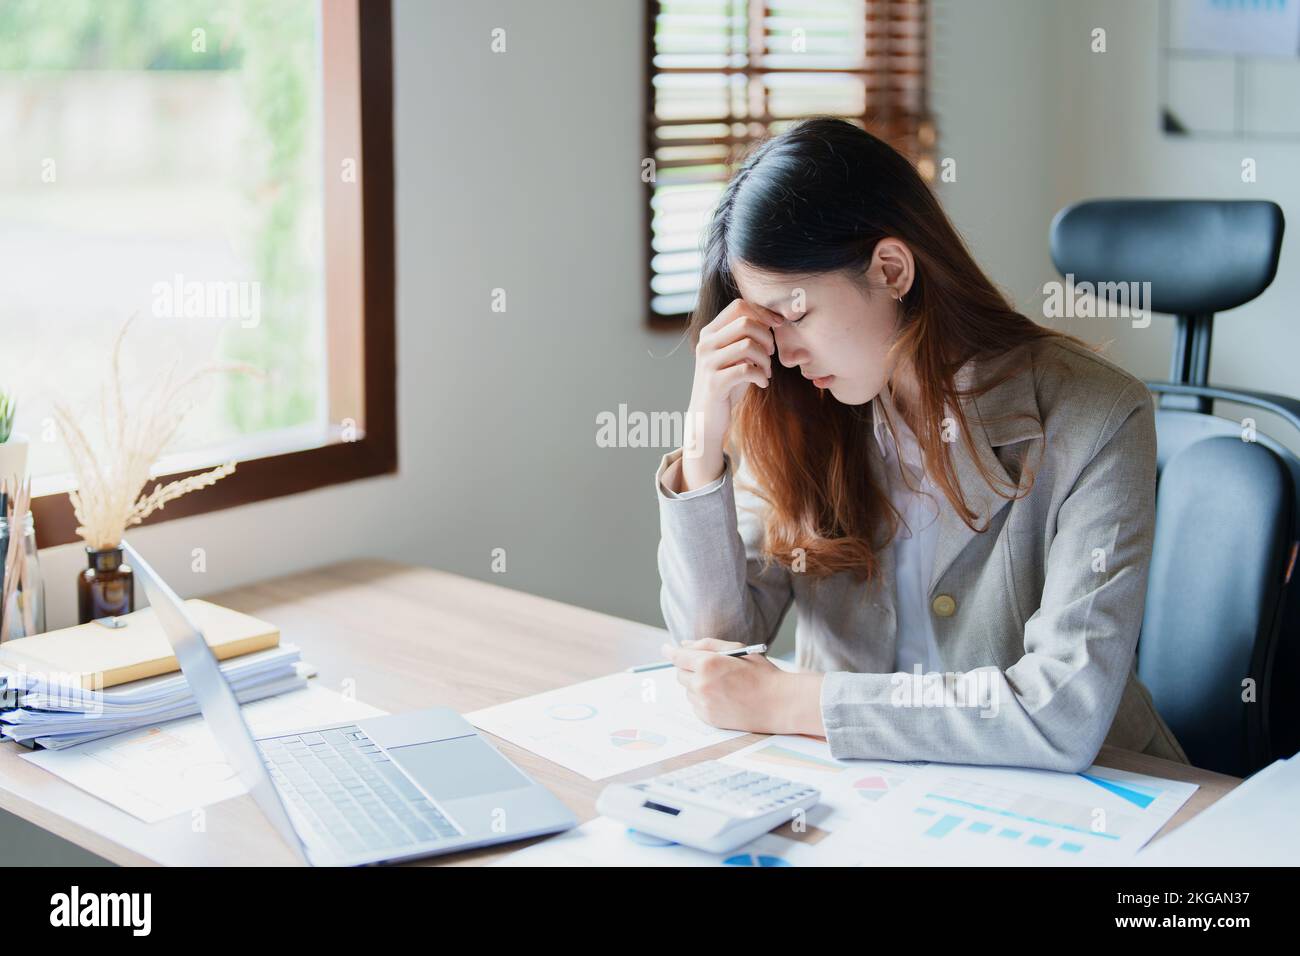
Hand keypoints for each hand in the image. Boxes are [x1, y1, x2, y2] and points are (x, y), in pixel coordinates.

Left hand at [660, 638, 825, 735]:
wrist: (779, 704)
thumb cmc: (761, 674)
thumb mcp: (737, 650)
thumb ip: (707, 645)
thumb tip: (683, 645)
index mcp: (708, 663)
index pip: (678, 656)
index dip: (670, 651)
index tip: (666, 649)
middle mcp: (702, 684)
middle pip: (680, 673)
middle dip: (688, 668)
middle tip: (707, 667)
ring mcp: (704, 704)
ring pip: (688, 690)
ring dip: (697, 684)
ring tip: (722, 684)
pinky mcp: (708, 719)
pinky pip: (696, 705)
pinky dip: (703, 699)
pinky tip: (724, 697)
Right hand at [682, 300, 783, 489]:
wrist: (707, 417)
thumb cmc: (727, 384)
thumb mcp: (735, 355)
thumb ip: (746, 336)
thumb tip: (775, 319)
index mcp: (710, 332)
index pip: (739, 306)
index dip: (763, 313)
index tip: (778, 326)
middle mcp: (706, 344)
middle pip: (746, 322)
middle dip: (767, 337)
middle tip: (770, 354)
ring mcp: (708, 363)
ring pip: (748, 345)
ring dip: (765, 359)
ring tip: (766, 371)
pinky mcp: (714, 382)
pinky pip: (746, 370)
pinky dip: (761, 376)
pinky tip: (762, 383)